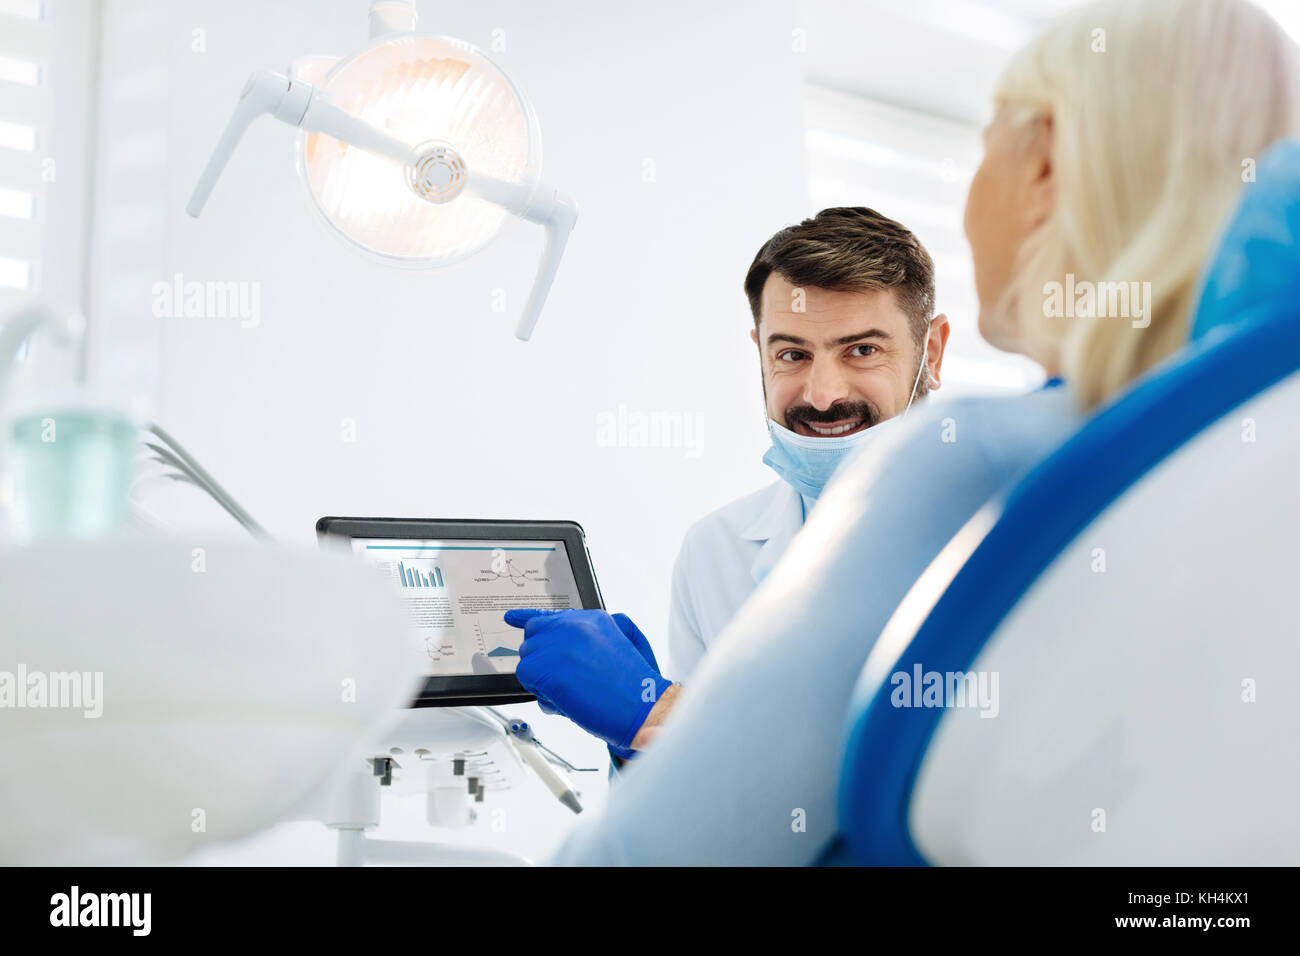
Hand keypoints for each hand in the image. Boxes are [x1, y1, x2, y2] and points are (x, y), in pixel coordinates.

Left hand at [503, 609, 672, 753]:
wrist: (642, 707)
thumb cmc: (637, 686)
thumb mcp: (627, 642)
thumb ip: (594, 635)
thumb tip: (565, 645)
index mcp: (592, 619)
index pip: (551, 615)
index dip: (527, 617)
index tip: (511, 617)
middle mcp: (572, 625)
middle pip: (534, 635)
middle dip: (542, 658)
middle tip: (563, 678)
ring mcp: (555, 643)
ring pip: (528, 658)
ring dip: (543, 679)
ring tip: (574, 691)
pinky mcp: (543, 666)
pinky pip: (526, 678)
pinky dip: (541, 693)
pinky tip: (566, 698)